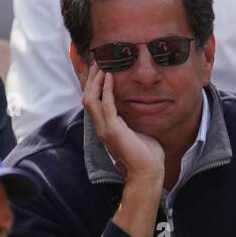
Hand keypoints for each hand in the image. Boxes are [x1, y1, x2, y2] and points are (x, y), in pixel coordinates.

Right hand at [80, 62, 163, 183]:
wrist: (148, 173)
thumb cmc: (147, 156)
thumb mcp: (138, 131)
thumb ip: (133, 119)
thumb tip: (141, 107)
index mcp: (106, 128)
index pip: (93, 103)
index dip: (92, 86)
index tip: (97, 71)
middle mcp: (101, 128)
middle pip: (87, 98)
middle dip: (90, 79)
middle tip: (95, 63)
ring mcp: (105, 129)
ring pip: (91, 99)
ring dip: (95, 81)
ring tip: (100, 66)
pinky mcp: (113, 130)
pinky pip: (105, 104)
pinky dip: (106, 89)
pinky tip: (109, 77)